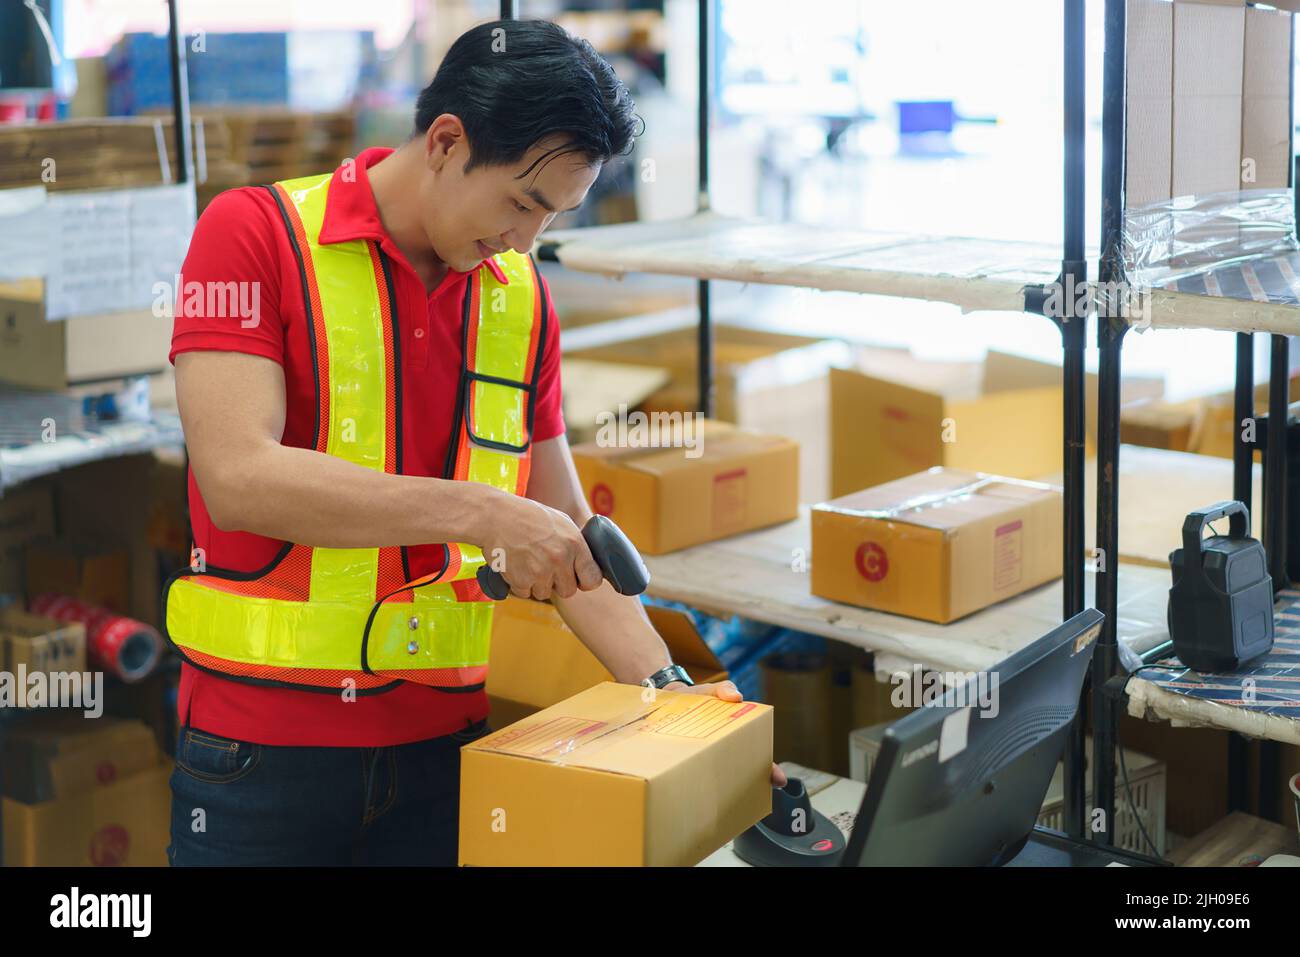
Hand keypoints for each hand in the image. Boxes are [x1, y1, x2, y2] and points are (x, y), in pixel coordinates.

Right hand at [479, 494, 602, 600]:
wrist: (495, 516)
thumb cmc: (527, 516)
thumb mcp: (561, 521)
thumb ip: (575, 544)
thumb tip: (587, 562)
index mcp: (574, 544)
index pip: (593, 579)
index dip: (585, 581)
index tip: (578, 579)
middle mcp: (560, 559)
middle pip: (568, 591)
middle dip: (558, 583)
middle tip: (546, 568)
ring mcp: (540, 572)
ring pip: (545, 593)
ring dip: (537, 583)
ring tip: (528, 562)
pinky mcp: (521, 581)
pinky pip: (526, 593)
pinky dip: (520, 584)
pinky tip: (516, 565)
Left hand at [665, 679, 786, 786]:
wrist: (666, 700)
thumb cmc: (697, 698)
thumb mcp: (712, 690)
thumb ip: (724, 690)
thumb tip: (736, 697)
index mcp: (736, 736)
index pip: (758, 754)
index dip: (769, 768)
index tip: (779, 780)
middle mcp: (723, 751)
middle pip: (742, 770)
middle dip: (751, 782)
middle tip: (757, 792)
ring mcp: (705, 758)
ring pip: (720, 777)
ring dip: (724, 787)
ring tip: (726, 799)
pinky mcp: (686, 761)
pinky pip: (694, 775)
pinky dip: (697, 785)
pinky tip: (695, 792)